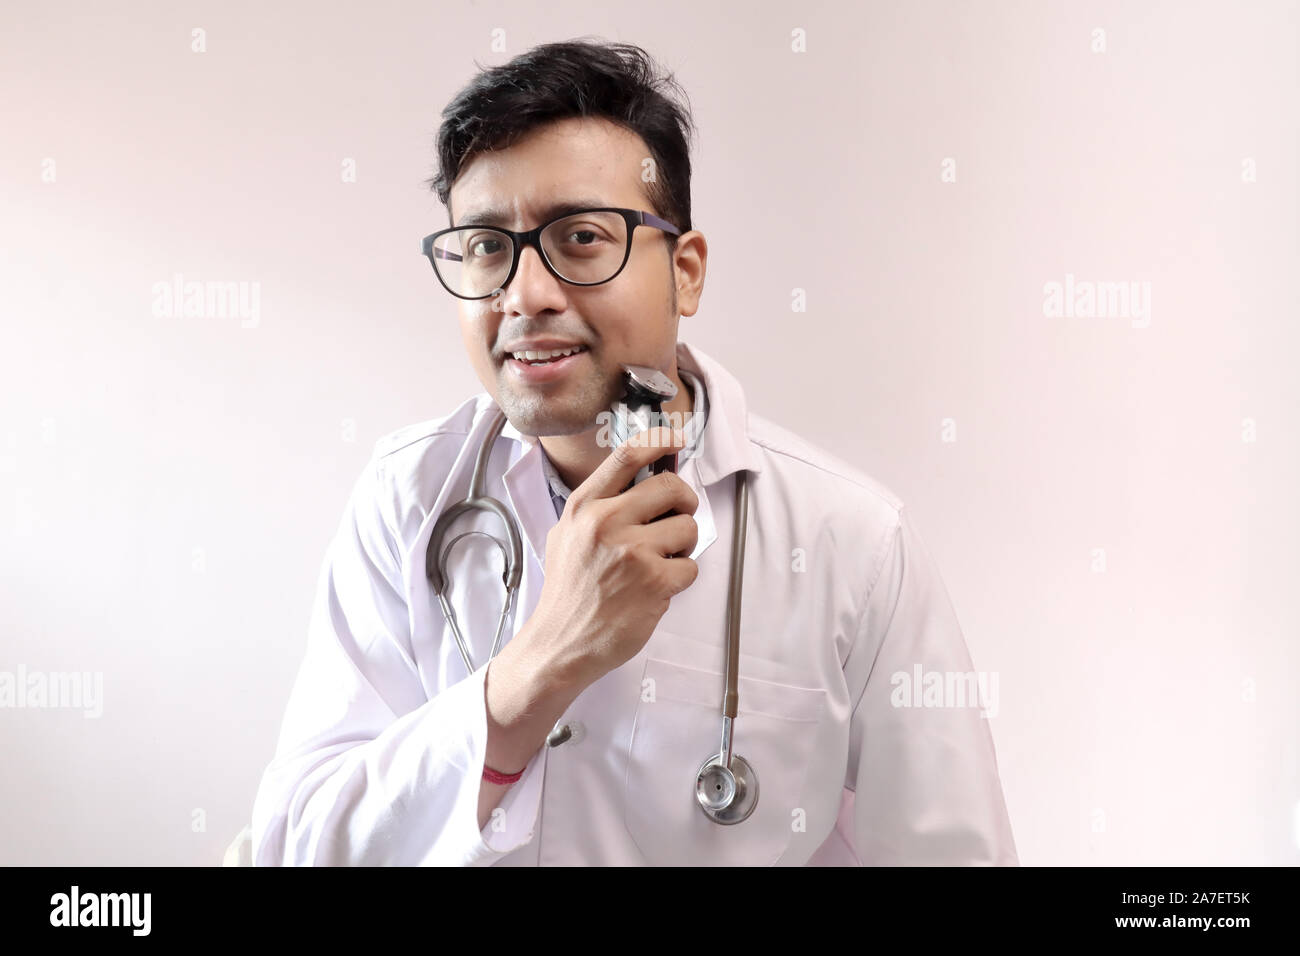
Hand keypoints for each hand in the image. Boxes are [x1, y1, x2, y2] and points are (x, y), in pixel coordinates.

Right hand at [525, 426, 699, 688]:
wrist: (560, 643)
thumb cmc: (568, 591)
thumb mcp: (567, 535)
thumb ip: (600, 506)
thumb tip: (646, 479)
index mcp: (584, 507)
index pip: (626, 455)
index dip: (658, 440)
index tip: (676, 438)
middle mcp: (606, 522)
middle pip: (671, 486)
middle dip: (683, 504)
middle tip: (675, 522)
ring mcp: (632, 551)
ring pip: (688, 527)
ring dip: (682, 547)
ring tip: (657, 564)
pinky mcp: (654, 581)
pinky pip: (690, 566)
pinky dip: (680, 579)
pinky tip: (656, 589)